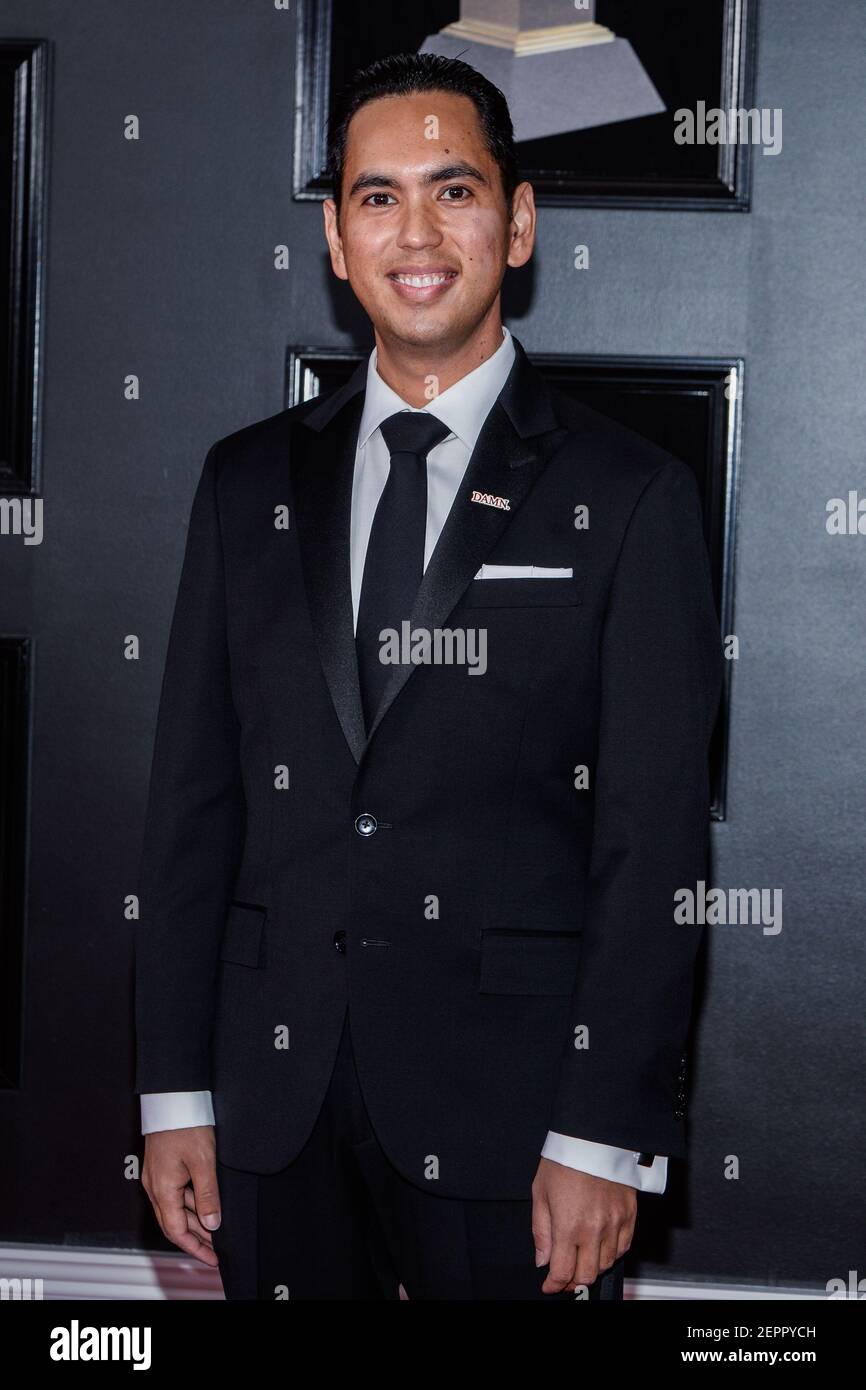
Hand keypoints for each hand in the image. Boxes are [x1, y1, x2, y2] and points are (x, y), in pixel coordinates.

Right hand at [141, 1125, 220, 1266]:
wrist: (172, 1098)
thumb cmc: (185, 1124)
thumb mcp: (203, 1161)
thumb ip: (207, 1195)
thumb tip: (212, 1223)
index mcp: (162, 1189)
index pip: (177, 1231)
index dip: (195, 1248)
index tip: (212, 1257)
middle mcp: (155, 1186)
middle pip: (174, 1224)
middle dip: (195, 1239)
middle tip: (216, 1249)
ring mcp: (157, 1177)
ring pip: (175, 1209)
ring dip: (194, 1222)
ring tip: (215, 1230)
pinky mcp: (162, 1167)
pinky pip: (175, 1194)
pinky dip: (190, 1205)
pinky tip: (204, 1206)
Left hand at [531, 1157, 635, 1293]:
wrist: (592, 1135)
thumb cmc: (565, 1158)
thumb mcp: (540, 1193)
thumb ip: (541, 1231)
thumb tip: (542, 1259)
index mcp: (569, 1225)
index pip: (562, 1272)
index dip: (554, 1284)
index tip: (549, 1284)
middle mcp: (595, 1229)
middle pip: (587, 1275)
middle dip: (572, 1281)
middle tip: (564, 1276)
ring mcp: (615, 1223)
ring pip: (607, 1264)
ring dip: (592, 1267)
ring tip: (581, 1259)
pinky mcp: (629, 1215)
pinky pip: (624, 1247)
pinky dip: (612, 1253)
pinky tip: (600, 1247)